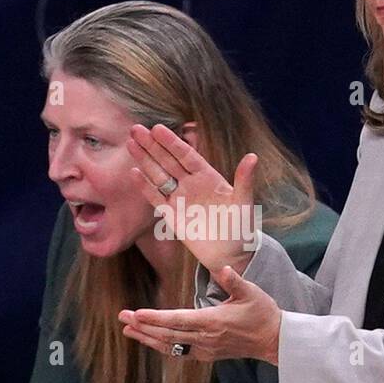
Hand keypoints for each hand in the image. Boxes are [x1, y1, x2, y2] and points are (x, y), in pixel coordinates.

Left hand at [119, 264, 280, 364]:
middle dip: (143, 326)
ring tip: (128, 329)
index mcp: (213, 321)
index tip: (137, 314)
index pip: (178, 320)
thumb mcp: (251, 293)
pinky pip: (179, 351)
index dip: (155, 318)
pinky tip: (149, 340)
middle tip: (123, 316)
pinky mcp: (207, 355)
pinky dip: (161, 346)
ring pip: (170, 345)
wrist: (274, 340)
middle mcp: (206, 338)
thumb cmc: (262, 313)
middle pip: (168, 334)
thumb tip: (223, 268)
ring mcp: (205, 348)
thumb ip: (234, 281)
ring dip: (147, 338)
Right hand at [126, 122, 258, 273]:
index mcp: (208, 177)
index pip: (186, 155)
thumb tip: (253, 156)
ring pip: (159, 175)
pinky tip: (134, 173)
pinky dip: (145, 186)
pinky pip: (155, 198)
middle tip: (136, 129)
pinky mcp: (171, 215)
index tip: (157, 128)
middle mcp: (191, 184)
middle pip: (168, 161)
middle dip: (152, 145)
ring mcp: (180, 198)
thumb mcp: (244, 203)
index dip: (171, 142)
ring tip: (130, 143)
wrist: (230, 254)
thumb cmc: (241, 228)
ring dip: (145, 160)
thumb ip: (244, 180)